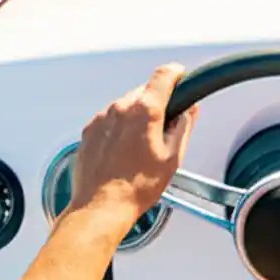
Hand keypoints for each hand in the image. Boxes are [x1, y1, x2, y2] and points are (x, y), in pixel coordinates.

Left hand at [69, 63, 198, 229]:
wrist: (101, 206)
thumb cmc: (135, 188)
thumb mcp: (172, 158)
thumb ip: (183, 127)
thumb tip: (189, 110)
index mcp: (145, 111)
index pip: (163, 76)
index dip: (175, 73)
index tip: (179, 75)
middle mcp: (120, 108)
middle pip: (144, 91)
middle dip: (156, 103)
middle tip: (163, 127)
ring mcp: (102, 118)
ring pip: (125, 105)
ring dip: (135, 116)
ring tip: (139, 147)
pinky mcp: (89, 130)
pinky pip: (109, 119)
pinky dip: (118, 128)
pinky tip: (122, 151)